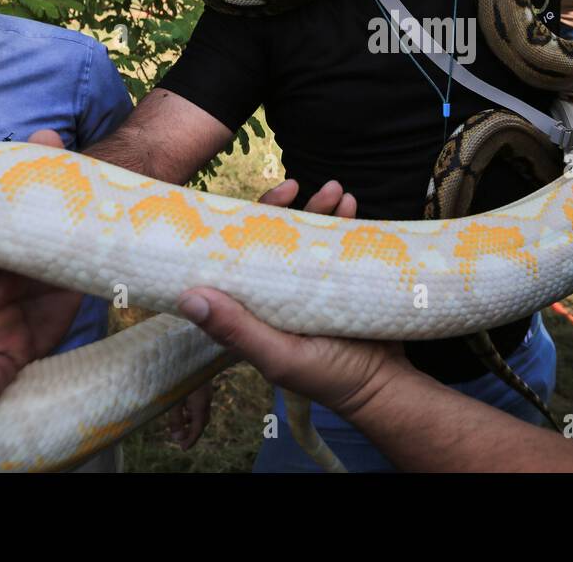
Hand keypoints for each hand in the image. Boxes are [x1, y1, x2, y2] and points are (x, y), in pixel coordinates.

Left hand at [165, 382, 212, 449]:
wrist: (188, 352)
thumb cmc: (179, 378)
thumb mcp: (175, 400)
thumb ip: (176, 419)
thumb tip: (177, 438)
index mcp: (201, 404)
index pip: (198, 428)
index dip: (191, 440)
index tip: (183, 449)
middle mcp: (206, 398)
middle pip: (202, 421)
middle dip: (192, 432)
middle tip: (181, 440)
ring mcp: (206, 391)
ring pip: (201, 411)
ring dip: (191, 421)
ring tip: (178, 425)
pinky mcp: (202, 384)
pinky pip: (199, 403)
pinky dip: (191, 411)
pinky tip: (182, 408)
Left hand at [176, 175, 403, 416]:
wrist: (384, 386)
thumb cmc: (327, 378)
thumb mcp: (277, 356)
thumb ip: (236, 329)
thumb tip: (188, 297)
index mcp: (256, 307)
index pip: (243, 254)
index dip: (248, 223)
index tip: (263, 200)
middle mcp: (281, 291)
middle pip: (279, 237)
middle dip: (290, 206)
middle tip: (299, 185)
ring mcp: (314, 285)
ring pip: (311, 236)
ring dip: (322, 208)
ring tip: (339, 192)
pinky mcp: (345, 282)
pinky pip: (342, 245)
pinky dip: (347, 222)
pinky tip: (352, 206)